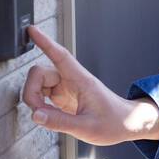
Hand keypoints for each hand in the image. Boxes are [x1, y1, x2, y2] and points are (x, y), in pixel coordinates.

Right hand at [20, 24, 158, 146]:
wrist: (127, 124)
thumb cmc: (114, 122)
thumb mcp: (87, 128)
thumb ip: (60, 122)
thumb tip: (36, 115)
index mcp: (81, 81)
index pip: (60, 56)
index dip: (45, 42)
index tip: (32, 30)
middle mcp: (72, 80)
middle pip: (40, 73)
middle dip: (32, 91)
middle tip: (38, 111)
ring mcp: (67, 88)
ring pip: (39, 84)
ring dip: (34, 98)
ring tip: (46, 117)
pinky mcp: (64, 96)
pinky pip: (43, 94)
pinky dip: (40, 105)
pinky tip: (48, 116)